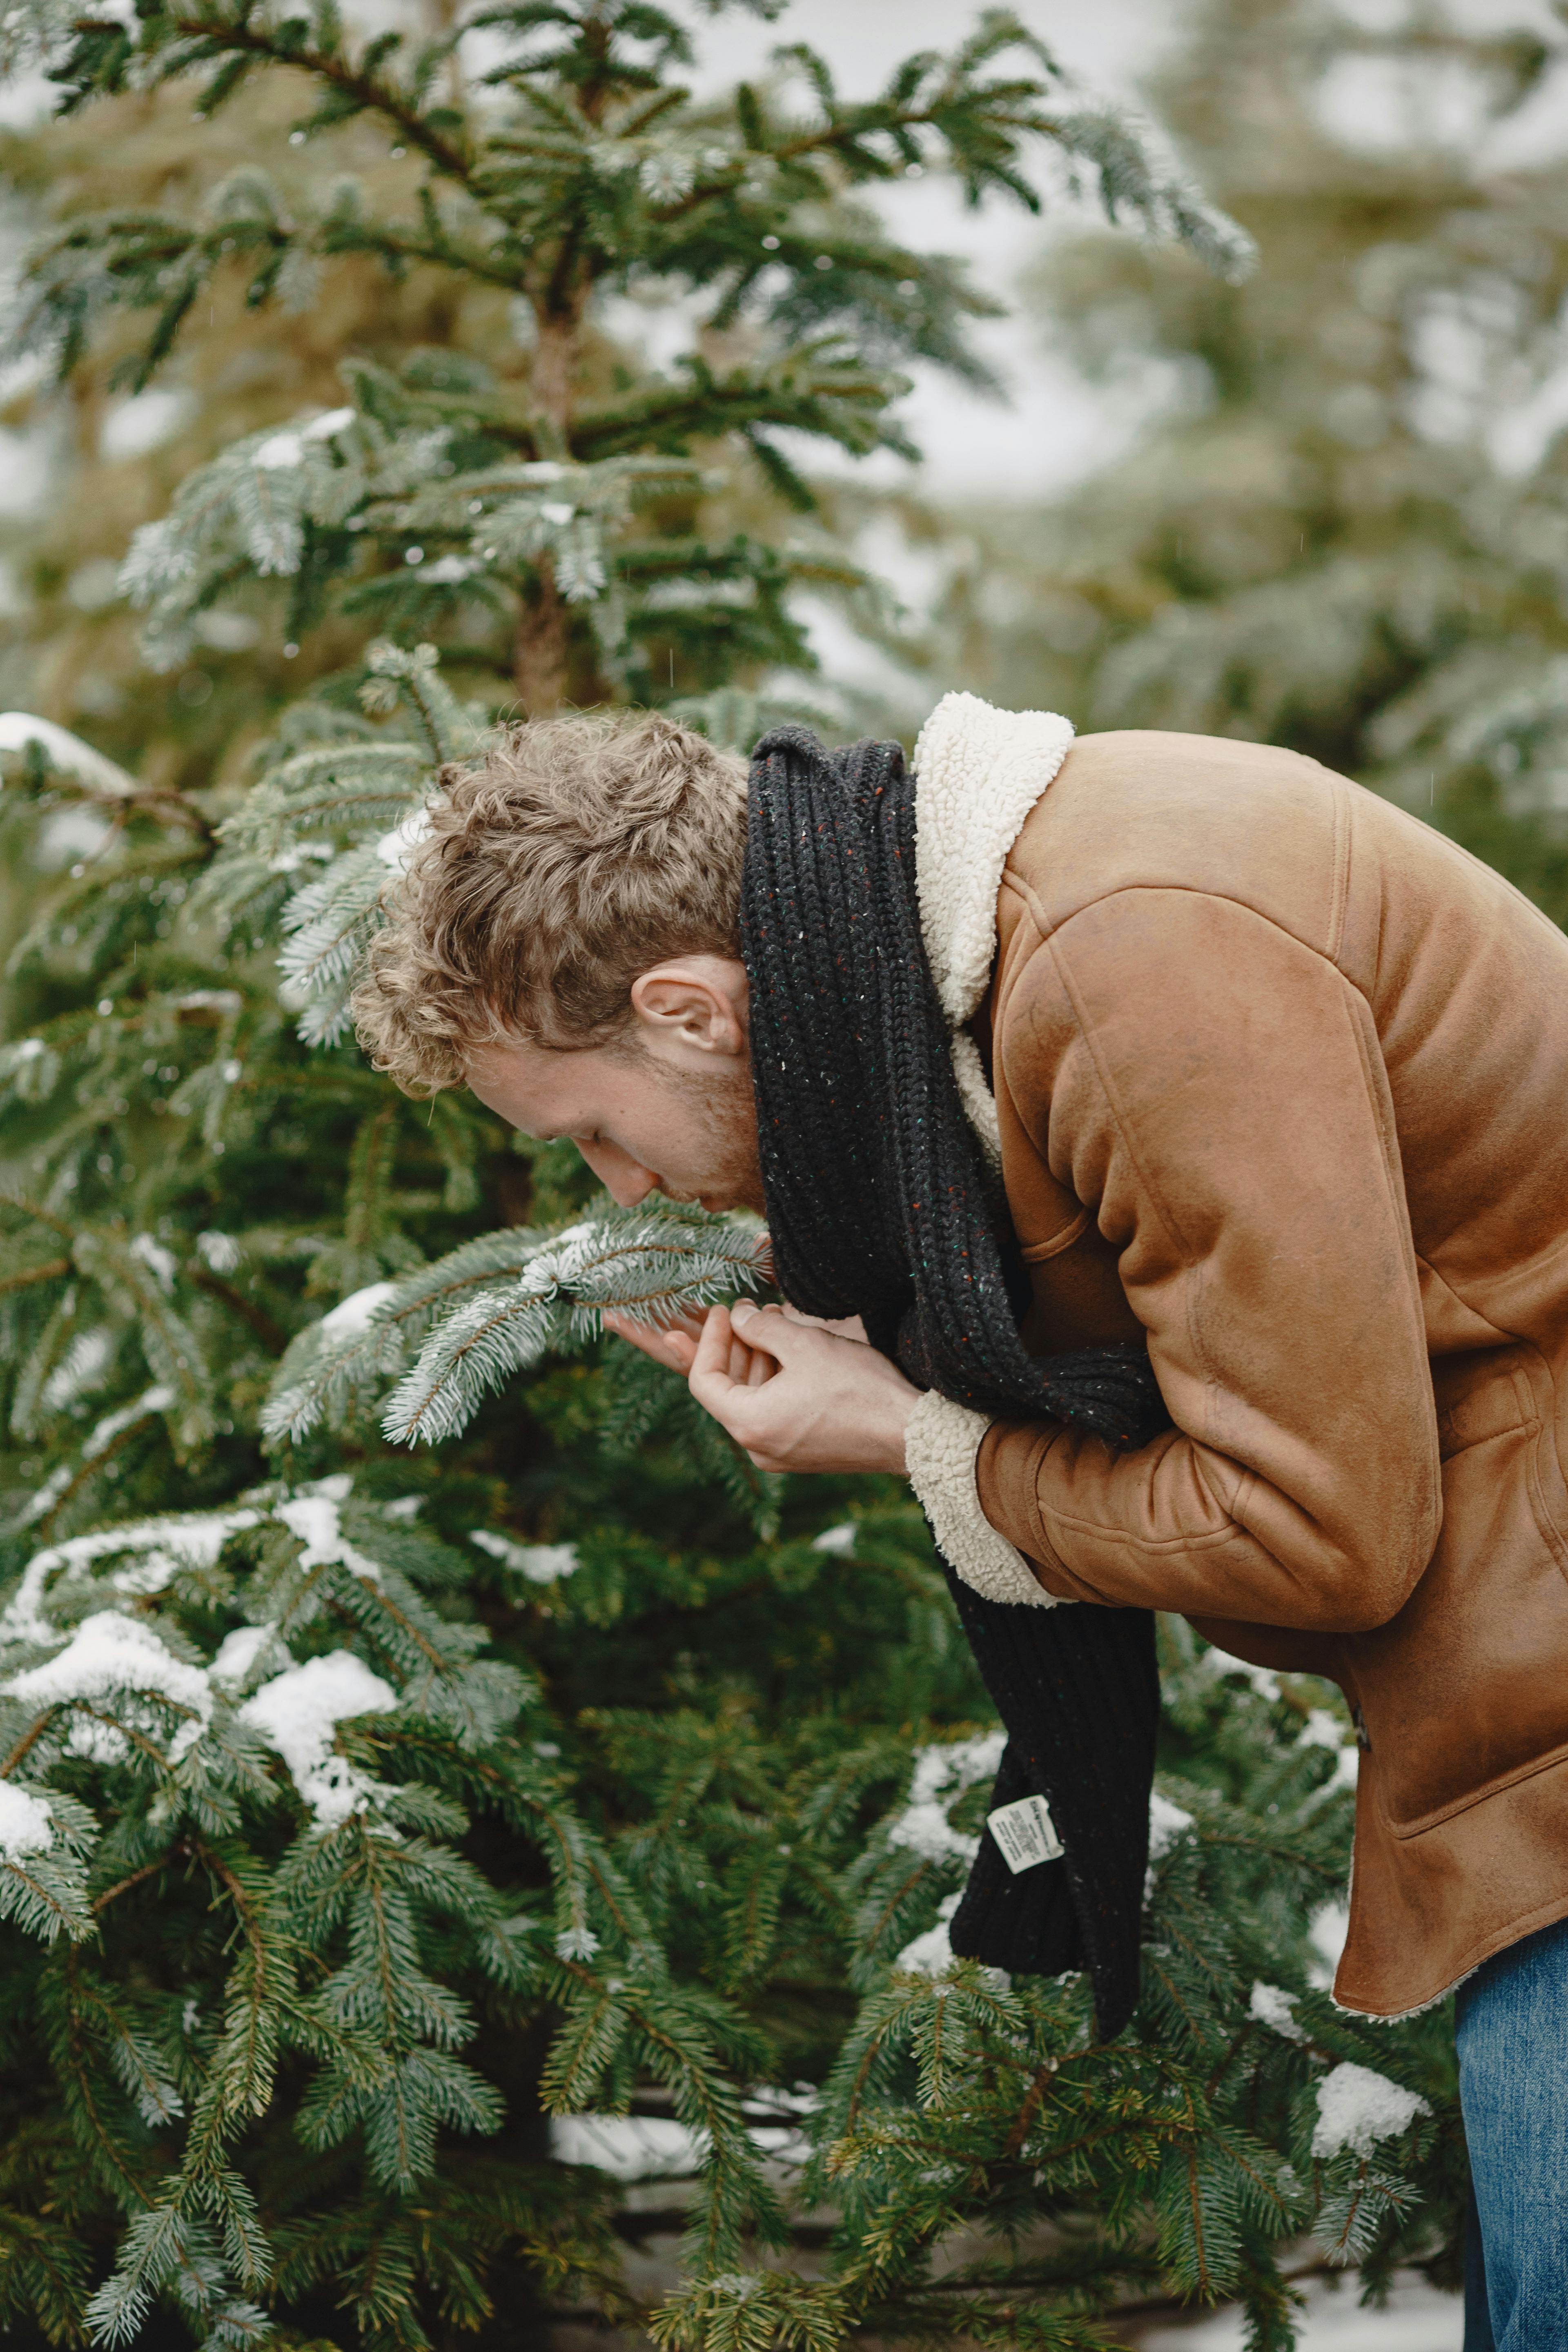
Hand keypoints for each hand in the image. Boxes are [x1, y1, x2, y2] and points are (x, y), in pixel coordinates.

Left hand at [611, 1299, 917, 1475]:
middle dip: (735, 1347)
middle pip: (727, 1391)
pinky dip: (775, 1382)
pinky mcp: (802, 1453)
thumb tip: (737, 1316)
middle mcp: (758, 1448)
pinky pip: (773, 1413)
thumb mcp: (805, 1344)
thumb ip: (760, 1327)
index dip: (708, 1340)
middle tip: (747, 1312)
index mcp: (750, 1424)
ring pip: (752, 1400)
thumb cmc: (860, 1389)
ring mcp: (780, 1455)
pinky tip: (793, 1352)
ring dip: (758, 1361)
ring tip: (775, 1323)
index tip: (721, 1311)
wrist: (911, 1434)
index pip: (703, 1381)